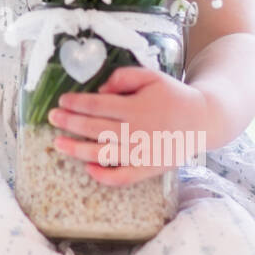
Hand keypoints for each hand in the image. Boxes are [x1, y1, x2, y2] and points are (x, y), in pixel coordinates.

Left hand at [45, 65, 210, 185]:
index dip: (76, 104)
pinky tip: (88, 168)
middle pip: (95, 128)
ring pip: (103, 154)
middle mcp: (138, 131)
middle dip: (70, 123)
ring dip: (77, 149)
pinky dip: (104, 176)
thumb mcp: (151, 77)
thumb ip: (124, 78)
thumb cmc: (173, 96)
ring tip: (58, 144)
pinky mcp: (149, 169)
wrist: (203, 120)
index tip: (61, 102)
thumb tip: (99, 91)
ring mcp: (142, 153)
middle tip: (52, 118)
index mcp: (137, 107)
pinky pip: (123, 177)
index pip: (97, 106)